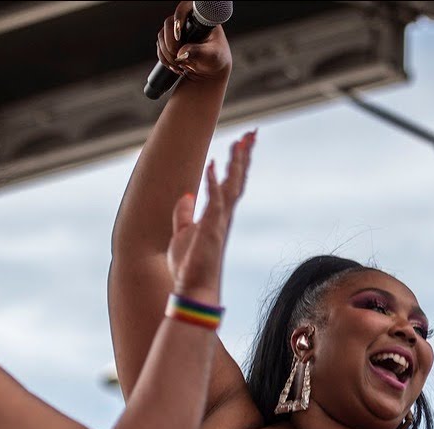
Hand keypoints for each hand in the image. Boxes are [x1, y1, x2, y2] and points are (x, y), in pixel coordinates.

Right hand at [156, 1, 231, 82]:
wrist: (212, 71)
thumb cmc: (217, 58)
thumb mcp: (213, 55)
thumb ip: (199, 52)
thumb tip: (182, 53)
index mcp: (200, 19)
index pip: (185, 8)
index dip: (178, 18)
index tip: (178, 37)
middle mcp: (186, 22)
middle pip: (169, 24)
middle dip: (171, 44)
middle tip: (179, 58)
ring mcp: (176, 32)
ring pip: (161, 37)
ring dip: (167, 54)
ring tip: (180, 66)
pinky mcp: (170, 43)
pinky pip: (160, 48)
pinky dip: (165, 59)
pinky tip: (175, 67)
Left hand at [167, 132, 254, 302]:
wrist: (193, 289)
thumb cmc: (189, 266)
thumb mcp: (181, 234)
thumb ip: (184, 214)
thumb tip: (186, 195)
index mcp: (219, 216)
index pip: (231, 183)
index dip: (237, 162)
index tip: (242, 142)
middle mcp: (224, 216)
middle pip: (238, 179)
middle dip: (244, 156)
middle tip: (251, 133)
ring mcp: (220, 222)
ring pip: (232, 186)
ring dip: (236, 163)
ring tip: (241, 141)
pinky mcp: (211, 229)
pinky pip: (215, 201)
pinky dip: (213, 182)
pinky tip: (213, 164)